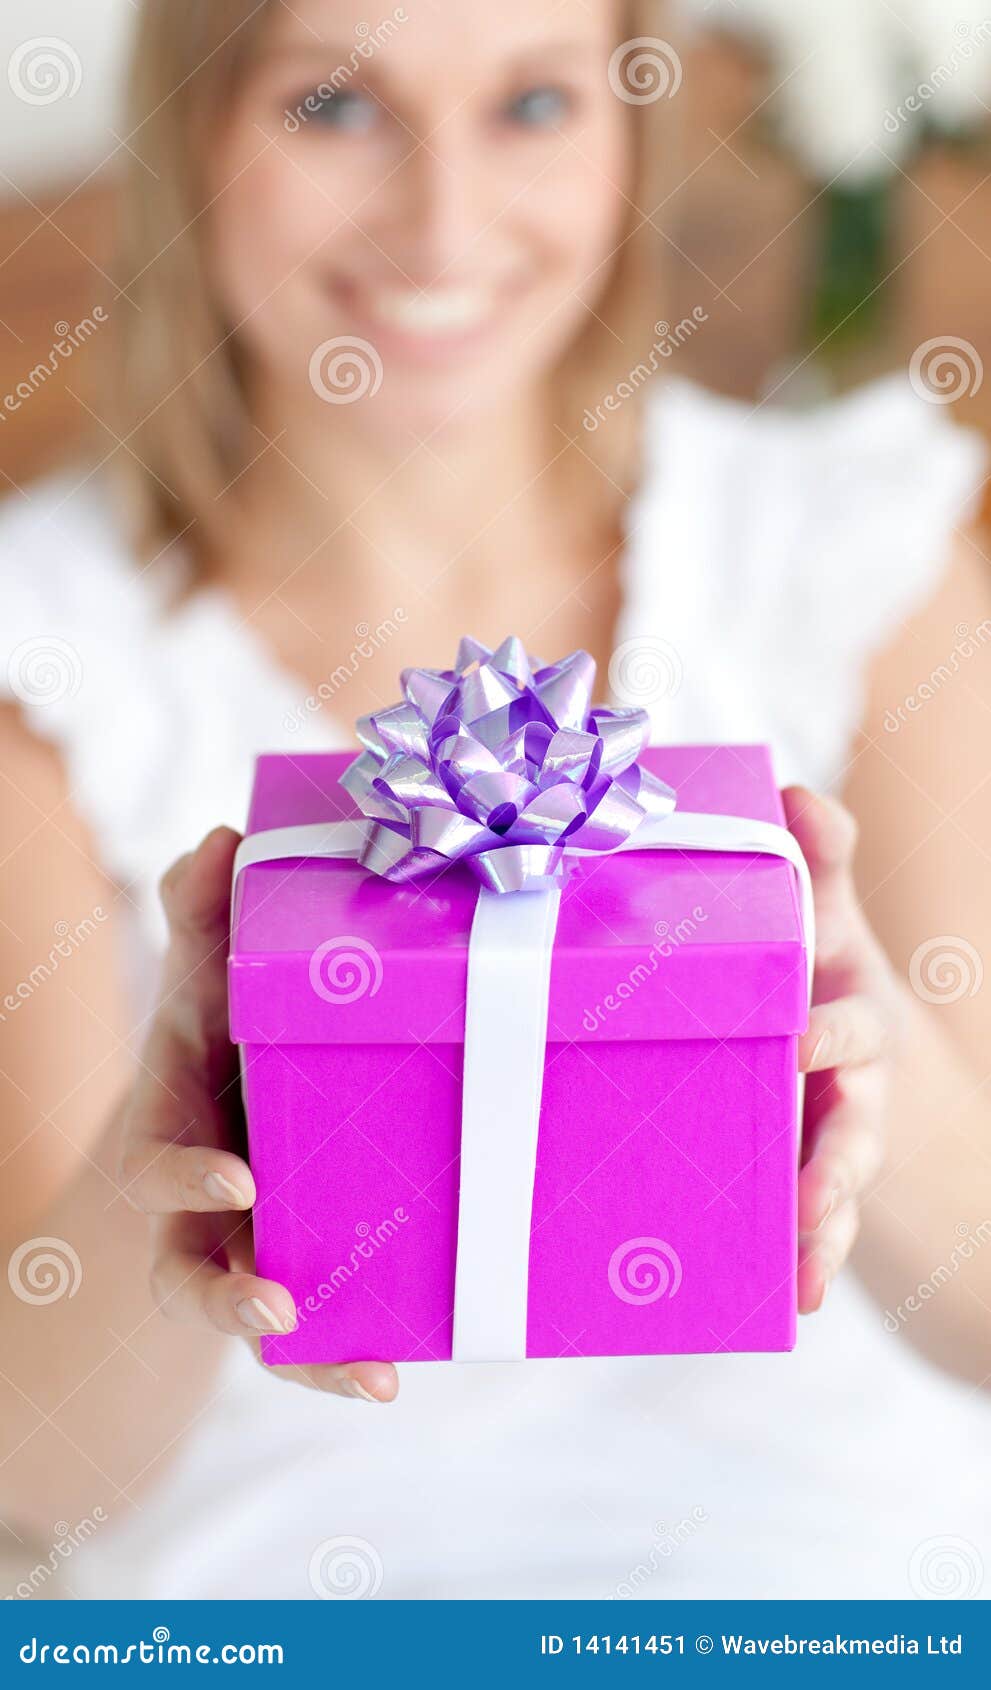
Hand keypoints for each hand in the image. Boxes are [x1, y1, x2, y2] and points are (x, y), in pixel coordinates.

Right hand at [117, 827, 398, 1402]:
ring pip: (248, 1310)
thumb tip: (220, 839)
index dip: (185, 1174)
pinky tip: (391, 1375)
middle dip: (225, 1288)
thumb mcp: (210, 978)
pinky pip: (313, 1338)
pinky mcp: (297, 1272)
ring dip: (297, 1349)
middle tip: (274, 1299)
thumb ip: (205, 911)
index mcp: (179, 1118)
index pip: (157, 1157)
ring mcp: (246, 1242)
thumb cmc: (224, 1035)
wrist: (229, 1112)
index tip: (235, 1178)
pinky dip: (340, 1362)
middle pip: (190, 1267)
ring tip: (362, 1374)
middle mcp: (203, 1196)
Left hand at [784, 788, 896, 1314]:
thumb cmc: (817, 966)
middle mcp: (854, 1085)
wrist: (845, 1040)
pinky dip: (812, 1262)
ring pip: (838, 1187)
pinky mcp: (813, 1181)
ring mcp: (836, 1138)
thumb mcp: (825, 916)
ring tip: (800, 1265)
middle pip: (853, 1127)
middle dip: (833, 1160)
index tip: (800, 1039)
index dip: (827, 1032)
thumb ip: (817, 861)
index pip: (848, 1024)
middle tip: (806, 1193)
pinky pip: (819, 1229)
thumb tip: (794, 792)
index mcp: (849, 1014)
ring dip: (821, 1226)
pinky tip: (794, 1300)